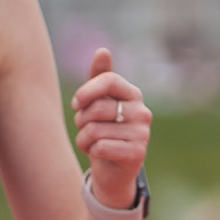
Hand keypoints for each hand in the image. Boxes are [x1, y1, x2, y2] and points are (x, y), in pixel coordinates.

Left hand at [70, 49, 149, 208]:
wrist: (112, 168)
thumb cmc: (103, 130)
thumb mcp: (99, 103)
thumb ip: (98, 78)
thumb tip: (102, 50)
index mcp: (133, 94)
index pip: (109, 80)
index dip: (86, 91)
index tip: (76, 104)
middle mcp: (142, 111)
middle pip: (97, 107)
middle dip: (81, 120)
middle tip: (84, 127)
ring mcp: (143, 133)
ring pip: (95, 130)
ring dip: (84, 138)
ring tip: (91, 142)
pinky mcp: (138, 154)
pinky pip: (101, 147)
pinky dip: (92, 152)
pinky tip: (98, 154)